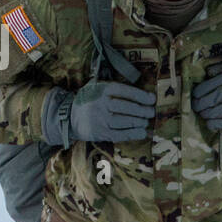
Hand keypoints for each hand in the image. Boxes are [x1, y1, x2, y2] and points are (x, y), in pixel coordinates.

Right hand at [42, 82, 156, 145]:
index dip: (140, 95)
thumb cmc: (89, 100)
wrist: (69, 116)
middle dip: (142, 110)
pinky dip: (133, 134)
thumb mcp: (96, 86)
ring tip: (146, 122)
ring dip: (139, 122)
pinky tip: (142, 133)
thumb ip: (113, 87)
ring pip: (124, 121)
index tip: (152, 99)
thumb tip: (140, 92)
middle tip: (151, 112)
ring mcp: (100, 120)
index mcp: (101, 90)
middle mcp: (100, 104)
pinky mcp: (100, 133)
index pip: (124, 91)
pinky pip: (119, 134)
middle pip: (126, 107)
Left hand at [192, 67, 221, 129]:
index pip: (217, 81)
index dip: (202, 89)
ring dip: (208, 113)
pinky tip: (210, 124)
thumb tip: (208, 71)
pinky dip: (217, 124)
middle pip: (217, 96)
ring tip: (203, 114)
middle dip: (202, 103)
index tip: (194, 95)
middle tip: (196, 107)